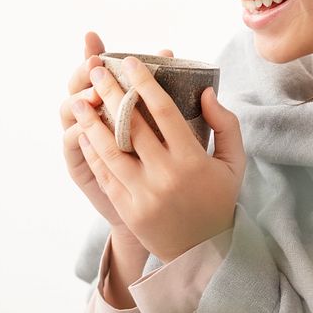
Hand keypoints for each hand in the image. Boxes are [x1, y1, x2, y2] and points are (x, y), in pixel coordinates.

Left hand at [70, 55, 246, 263]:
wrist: (203, 250)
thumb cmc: (219, 198)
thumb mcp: (234, 162)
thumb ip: (225, 123)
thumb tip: (205, 91)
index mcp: (192, 160)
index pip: (163, 112)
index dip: (144, 84)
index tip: (130, 61)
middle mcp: (166, 175)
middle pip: (131, 126)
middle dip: (110, 93)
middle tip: (95, 69)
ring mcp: (143, 194)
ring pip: (110, 150)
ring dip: (91, 122)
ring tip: (78, 100)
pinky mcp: (128, 209)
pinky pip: (105, 174)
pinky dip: (93, 152)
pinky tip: (84, 134)